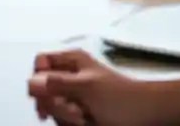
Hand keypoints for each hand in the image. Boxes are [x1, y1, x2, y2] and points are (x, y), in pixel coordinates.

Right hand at [28, 50, 160, 125]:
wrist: (148, 115)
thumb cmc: (123, 98)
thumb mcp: (86, 88)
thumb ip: (57, 83)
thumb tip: (31, 82)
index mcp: (71, 61)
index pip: (39, 64)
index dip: (39, 80)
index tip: (47, 95)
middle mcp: (70, 76)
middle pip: (43, 90)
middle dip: (56, 105)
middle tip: (76, 111)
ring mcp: (74, 96)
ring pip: (52, 108)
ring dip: (66, 117)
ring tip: (86, 118)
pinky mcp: (79, 113)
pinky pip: (63, 119)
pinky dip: (71, 123)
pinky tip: (87, 123)